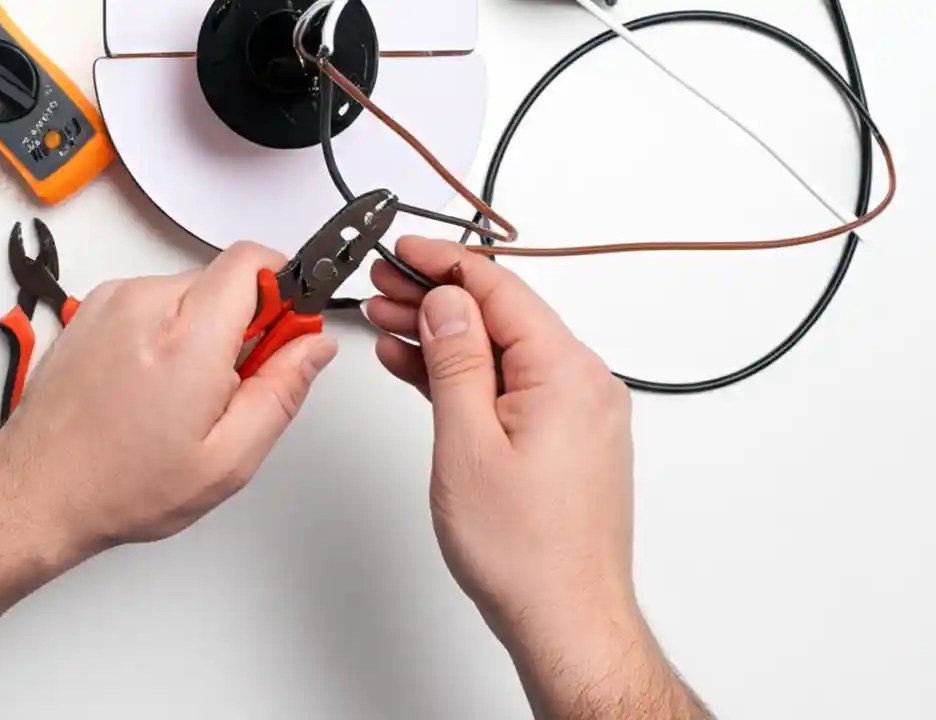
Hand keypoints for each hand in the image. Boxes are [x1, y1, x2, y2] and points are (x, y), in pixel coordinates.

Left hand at [0, 242, 337, 709]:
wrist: (37, 490)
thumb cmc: (120, 483)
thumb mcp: (227, 459)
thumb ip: (281, 392)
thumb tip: (314, 347)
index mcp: (188, 340)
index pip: (252, 261)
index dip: (283, 287)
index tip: (287, 327)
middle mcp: (146, 304)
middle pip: (223, 278)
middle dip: (245, 321)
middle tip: (233, 384)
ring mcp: (113, 301)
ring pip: (188, 291)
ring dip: (203, 329)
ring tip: (182, 393)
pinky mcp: (93, 308)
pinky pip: (152, 301)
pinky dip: (166, 332)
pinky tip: (152, 384)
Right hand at [365, 237, 707, 718]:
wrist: (565, 617)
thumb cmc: (524, 551)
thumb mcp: (467, 442)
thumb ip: (455, 360)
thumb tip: (445, 301)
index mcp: (567, 372)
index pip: (499, 288)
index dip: (443, 263)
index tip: (402, 249)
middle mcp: (584, 384)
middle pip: (501, 316)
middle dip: (436, 297)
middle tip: (381, 284)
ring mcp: (577, 412)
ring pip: (503, 352)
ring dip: (446, 337)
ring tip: (388, 322)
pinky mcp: (566, 438)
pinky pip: (511, 387)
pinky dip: (467, 376)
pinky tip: (422, 367)